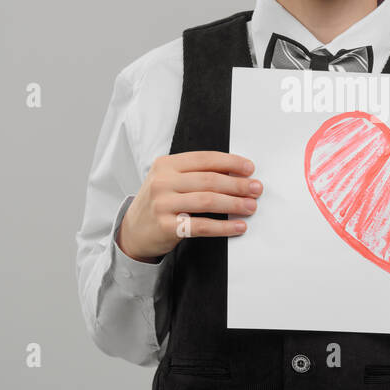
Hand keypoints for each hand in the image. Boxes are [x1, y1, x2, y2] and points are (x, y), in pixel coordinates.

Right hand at [117, 151, 262, 261]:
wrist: (133, 230)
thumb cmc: (159, 202)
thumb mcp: (170, 180)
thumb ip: (195, 174)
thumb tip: (235, 174)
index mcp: (166, 165)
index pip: (205, 159)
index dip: (230, 163)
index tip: (249, 168)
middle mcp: (163, 182)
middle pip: (210, 180)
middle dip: (238, 185)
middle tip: (255, 189)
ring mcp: (163, 204)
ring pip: (208, 201)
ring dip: (235, 204)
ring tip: (250, 207)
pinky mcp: (166, 226)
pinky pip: (202, 226)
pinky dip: (224, 227)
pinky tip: (238, 226)